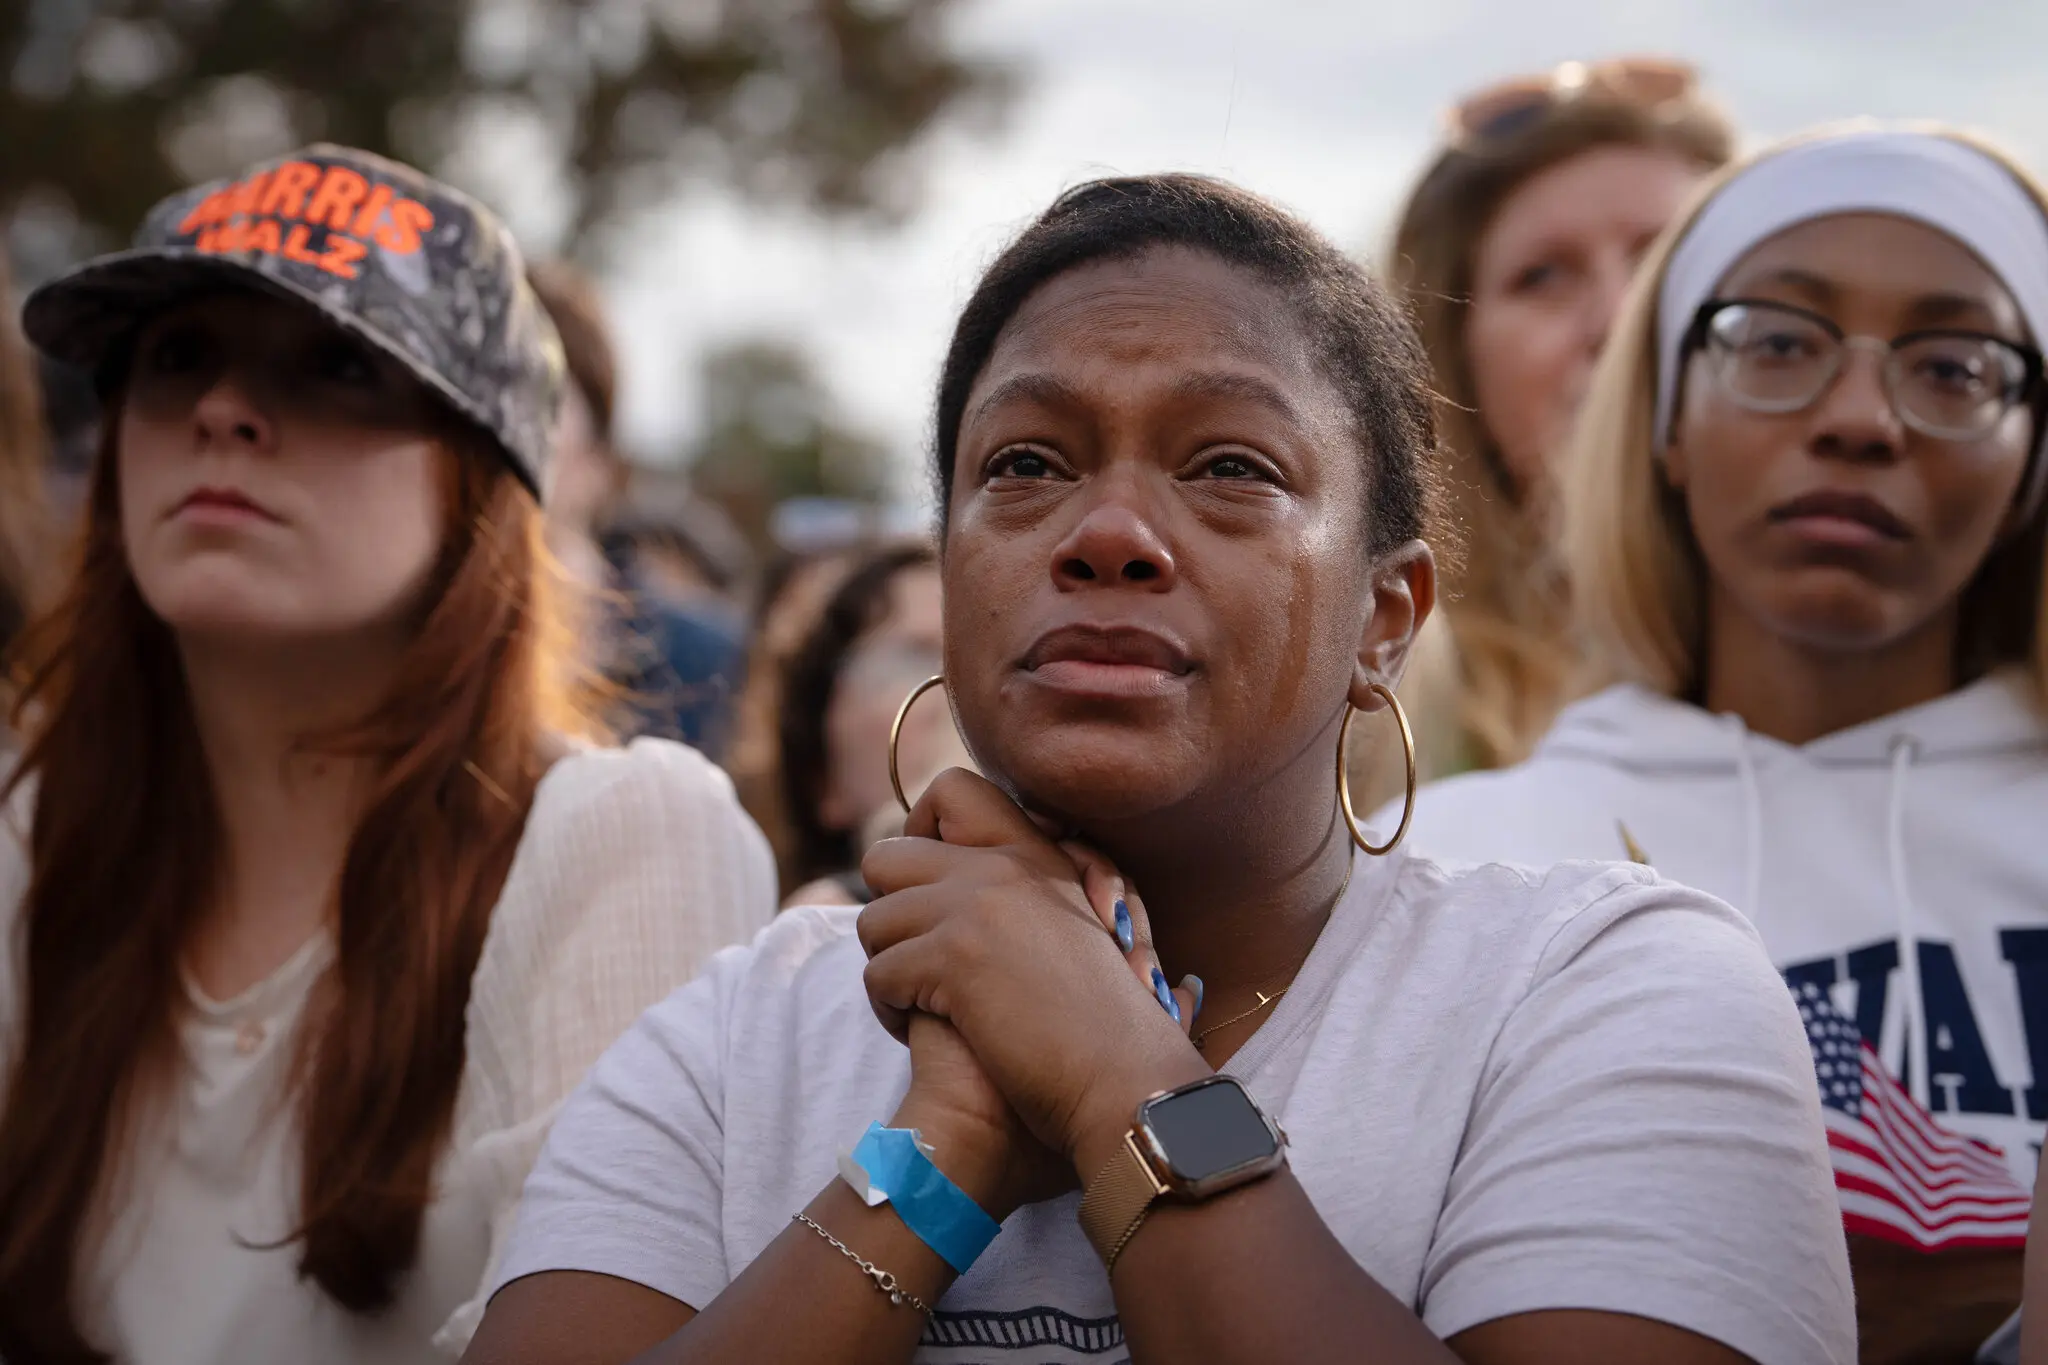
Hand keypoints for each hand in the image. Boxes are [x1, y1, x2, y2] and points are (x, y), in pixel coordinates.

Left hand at [859, 770, 1208, 1184]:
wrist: (1123, 1077)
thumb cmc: (1106, 1024)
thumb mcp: (1076, 929)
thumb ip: (1024, 896)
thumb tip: (954, 889)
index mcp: (1035, 853)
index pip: (951, 789)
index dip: (919, 833)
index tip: (930, 887)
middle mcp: (1002, 866)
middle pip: (884, 857)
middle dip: (888, 913)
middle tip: (915, 959)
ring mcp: (976, 907)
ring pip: (872, 921)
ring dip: (887, 969)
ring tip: (921, 1004)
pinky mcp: (954, 958)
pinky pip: (877, 974)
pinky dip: (889, 1011)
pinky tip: (924, 1030)